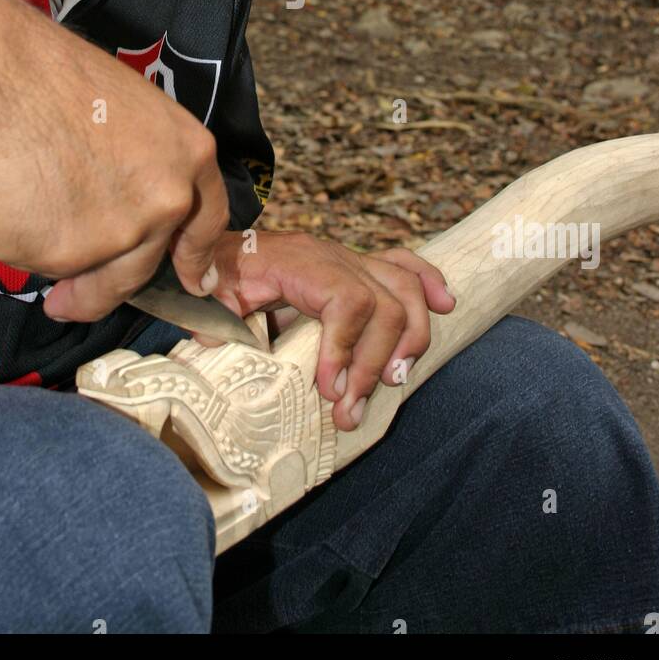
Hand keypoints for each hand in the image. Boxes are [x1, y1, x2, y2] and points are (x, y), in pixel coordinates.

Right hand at [0, 22, 229, 322]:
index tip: (196, 282)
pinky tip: (3, 201)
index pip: (206, 221)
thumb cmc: (45, 75)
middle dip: (105, 288)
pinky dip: (20, 240)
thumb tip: (112, 197)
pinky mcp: (66, 257)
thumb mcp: (123, 112)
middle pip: (143, 264)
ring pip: (91, 270)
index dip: (197, 255)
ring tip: (17, 214)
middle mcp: (165, 202)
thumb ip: (135, 165)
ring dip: (59, 266)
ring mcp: (120, 235)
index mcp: (188, 155)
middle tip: (71, 301)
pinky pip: (41, 260)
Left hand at [191, 231, 454, 432]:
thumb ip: (214, 316)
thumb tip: (215, 340)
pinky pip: (406, 265)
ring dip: (408, 341)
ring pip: (404, 290)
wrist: (224, 250)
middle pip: (384, 303)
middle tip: (351, 409)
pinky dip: (429, 285)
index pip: (346, 301)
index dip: (345, 349)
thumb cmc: (221, 275)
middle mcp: (333, 257)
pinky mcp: (362, 266)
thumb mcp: (212, 295)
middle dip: (375, 363)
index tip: (331, 392)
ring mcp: (352, 259)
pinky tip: (446, 307)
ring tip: (391, 383)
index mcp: (298, 262)